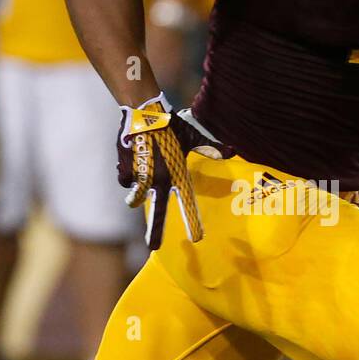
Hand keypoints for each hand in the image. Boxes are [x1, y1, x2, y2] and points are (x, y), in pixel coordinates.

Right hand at [117, 97, 231, 248]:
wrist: (144, 112)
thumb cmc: (171, 124)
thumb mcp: (192, 136)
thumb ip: (211, 148)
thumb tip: (232, 152)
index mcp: (177, 174)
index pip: (187, 203)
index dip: (192, 221)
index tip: (196, 237)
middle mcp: (160, 179)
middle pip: (157, 212)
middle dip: (155, 231)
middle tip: (154, 247)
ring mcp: (141, 176)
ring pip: (135, 196)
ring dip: (135, 197)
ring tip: (134, 196)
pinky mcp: (125, 169)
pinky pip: (125, 181)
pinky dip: (127, 176)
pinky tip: (132, 163)